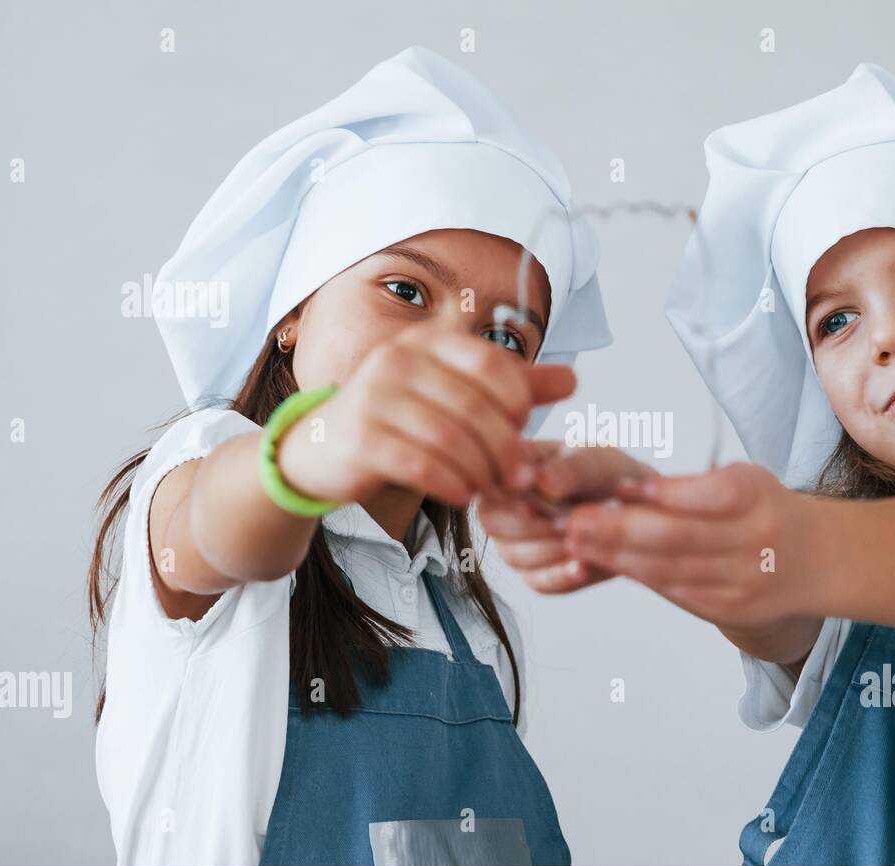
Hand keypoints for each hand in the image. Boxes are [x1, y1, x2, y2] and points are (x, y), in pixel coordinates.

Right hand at [275, 326, 574, 506]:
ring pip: (450, 438)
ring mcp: (375, 396)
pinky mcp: (360, 437)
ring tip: (492, 490)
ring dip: (481, 471)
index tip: (526, 432)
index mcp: (430, 341)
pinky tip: (463, 496)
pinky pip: (420, 464)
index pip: (492, 364)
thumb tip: (573, 380)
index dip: (518, 402)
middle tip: (523, 479)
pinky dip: (450, 484)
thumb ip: (514, 387)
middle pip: (474, 406)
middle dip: (506, 448)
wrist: (321, 448)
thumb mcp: (457, 394)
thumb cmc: (401, 419)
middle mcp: (399, 358)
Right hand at [478, 443, 658, 593]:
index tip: (541, 502)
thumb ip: (570, 469)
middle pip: (495, 524)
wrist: (633, 506)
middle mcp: (501, 509)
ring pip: (516, 556)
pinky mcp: (534, 574)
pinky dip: (563, 575)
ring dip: (552, 549)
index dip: (511, 497)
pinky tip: (585, 565)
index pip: (489, 485)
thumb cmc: (604, 473)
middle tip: (570, 522)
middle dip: (535, 526)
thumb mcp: (593, 460)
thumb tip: (543, 484)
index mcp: (504, 471)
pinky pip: (539, 582)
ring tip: (586, 539)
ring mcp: (513, 544)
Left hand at [558, 462, 817, 630]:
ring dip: (618, 558)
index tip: (619, 486)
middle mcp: (755, 541)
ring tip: (577, 544)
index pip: (708, 495)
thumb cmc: (765, 509)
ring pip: (672, 569)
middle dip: (621, 530)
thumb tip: (626, 491)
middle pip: (681, 537)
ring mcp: (743, 581)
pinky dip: (638, 576)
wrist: (816, 561)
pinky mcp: (730, 609)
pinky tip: (605, 566)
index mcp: (759, 498)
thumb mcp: (744, 481)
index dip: (662, 493)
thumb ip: (692, 486)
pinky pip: (676, 592)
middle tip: (575, 520)